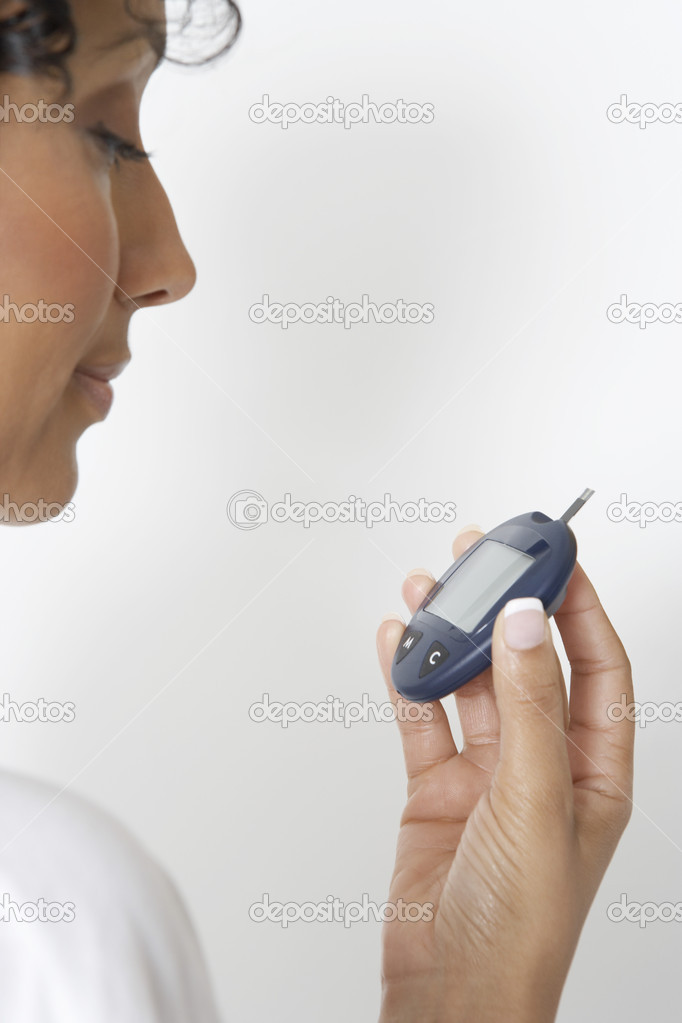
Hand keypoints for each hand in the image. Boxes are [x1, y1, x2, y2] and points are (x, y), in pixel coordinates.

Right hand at [376, 528, 634, 1022]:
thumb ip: (529, 706)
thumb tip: (526, 623)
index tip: (555, 557)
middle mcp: (542, 764)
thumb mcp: (536, 802)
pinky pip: (422, 716)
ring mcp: (486, 773)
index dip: (580, 607)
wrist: (450, 991)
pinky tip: (397, 641)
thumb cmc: (519, 926)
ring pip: (470, 683)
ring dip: (450, 636)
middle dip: (506, 607)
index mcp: (593, 770)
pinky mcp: (436, 786)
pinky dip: (408, 676)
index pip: (597, 666)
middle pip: (527, 663)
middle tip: (483, 556)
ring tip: (428, 588)